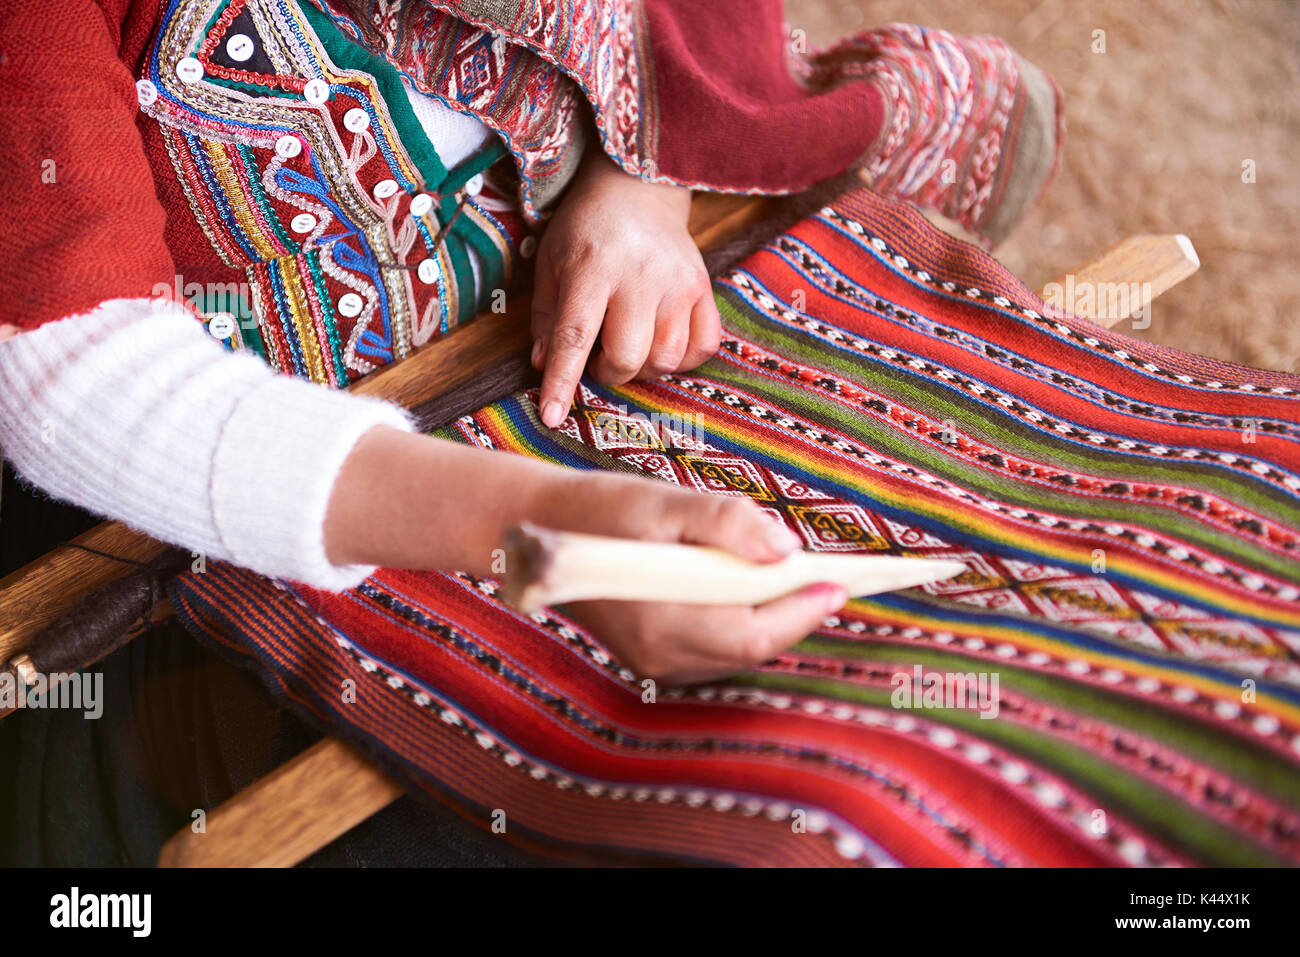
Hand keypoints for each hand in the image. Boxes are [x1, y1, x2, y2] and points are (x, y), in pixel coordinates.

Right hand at [522, 471, 848, 685]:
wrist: (540, 531)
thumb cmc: (602, 510)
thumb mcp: (664, 502)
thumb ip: (725, 523)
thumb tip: (787, 549)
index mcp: (661, 619)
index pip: (753, 634)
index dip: (802, 612)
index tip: (840, 584)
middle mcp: (659, 654)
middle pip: (752, 646)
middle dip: (795, 612)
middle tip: (832, 577)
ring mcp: (655, 662)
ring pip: (738, 649)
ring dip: (772, 616)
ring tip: (806, 579)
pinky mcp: (654, 657)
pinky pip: (717, 647)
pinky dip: (743, 620)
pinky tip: (757, 587)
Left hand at [530, 147, 721, 427]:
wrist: (638, 188)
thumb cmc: (586, 230)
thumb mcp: (551, 263)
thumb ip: (547, 317)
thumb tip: (544, 366)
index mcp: (591, 269)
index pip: (575, 336)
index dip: (562, 382)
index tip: (551, 416)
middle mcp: (639, 277)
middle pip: (629, 357)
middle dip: (609, 372)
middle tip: (599, 356)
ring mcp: (677, 283)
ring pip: (666, 359)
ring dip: (644, 367)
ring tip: (630, 344)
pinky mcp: (704, 287)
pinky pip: (703, 346)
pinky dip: (682, 359)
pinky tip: (662, 342)